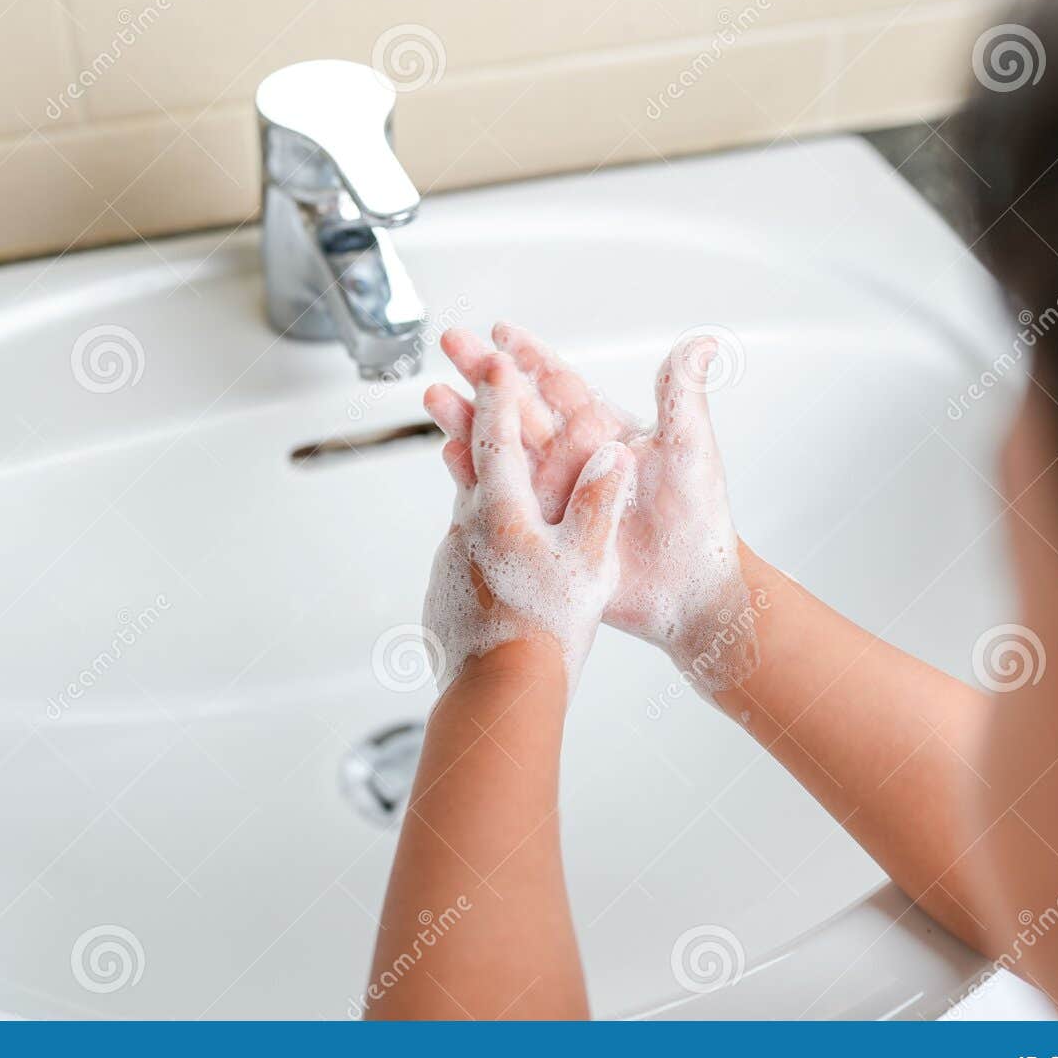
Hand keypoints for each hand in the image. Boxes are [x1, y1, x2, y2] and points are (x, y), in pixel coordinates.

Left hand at [424, 351, 635, 698]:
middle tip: (453, 392)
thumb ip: (599, 502)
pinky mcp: (443, 596)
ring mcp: (450, 564)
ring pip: (467, 515)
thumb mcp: (587, 562)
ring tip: (492, 487)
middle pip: (469, 467)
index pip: (498, 437)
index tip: (495, 359)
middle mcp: (466, 531)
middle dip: (470, 426)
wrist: (496, 697)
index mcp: (500, 512)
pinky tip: (500, 566)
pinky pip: (465, 557)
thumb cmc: (548, 631)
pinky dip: (481, 548)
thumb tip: (613, 451)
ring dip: (478, 494)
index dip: (500, 394)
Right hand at [425, 323, 757, 693]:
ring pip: (502, 447)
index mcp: (606, 433)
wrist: (688, 595)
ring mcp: (556, 494)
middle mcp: (575, 459)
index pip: (561, 384)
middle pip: (519, 406)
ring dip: (469, 419)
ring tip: (434, 396)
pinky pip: (501, 496)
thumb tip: (705, 341)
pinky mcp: (543, 529)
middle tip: (451, 344)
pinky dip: (473, 475)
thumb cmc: (699, 524)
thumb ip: (683, 395)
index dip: (530, 357)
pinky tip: (449, 453)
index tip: (499, 332)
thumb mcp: (692, 451)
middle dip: (485, 375)